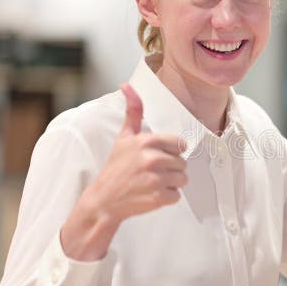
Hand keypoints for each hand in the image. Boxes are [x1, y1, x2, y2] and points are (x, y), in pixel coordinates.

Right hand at [61, 83, 187, 260]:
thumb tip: (127, 85)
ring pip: (182, 179)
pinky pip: (177, 195)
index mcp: (146, 142)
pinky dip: (167, 197)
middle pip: (183, 163)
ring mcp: (155, 179)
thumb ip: (133, 112)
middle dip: (171, 169)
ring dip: (171, 183)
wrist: (104, 200)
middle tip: (152, 172)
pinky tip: (151, 194)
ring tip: (152, 183)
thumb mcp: (124, 137)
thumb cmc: (116, 167)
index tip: (159, 156)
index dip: (172, 152)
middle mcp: (152, 159)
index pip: (181, 144)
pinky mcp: (158, 197)